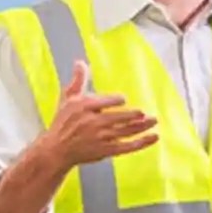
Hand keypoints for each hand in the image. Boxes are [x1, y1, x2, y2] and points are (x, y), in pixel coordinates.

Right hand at [41, 60, 158, 166]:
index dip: (115, 100)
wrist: (57, 150)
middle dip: (134, 115)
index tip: (123, 99)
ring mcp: (100, 138)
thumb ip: (78, 81)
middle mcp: (92, 123)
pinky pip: (128, 146)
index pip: (104, 102)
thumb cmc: (63, 122)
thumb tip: (80, 62)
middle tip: (145, 113)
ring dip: (142, 126)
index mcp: (83, 108)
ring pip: (126, 131)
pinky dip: (142, 142)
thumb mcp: (68, 99)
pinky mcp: (106, 151)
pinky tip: (154, 137)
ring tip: (154, 120)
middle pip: (118, 118)